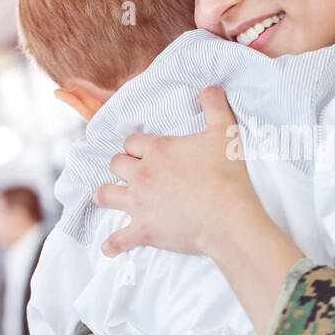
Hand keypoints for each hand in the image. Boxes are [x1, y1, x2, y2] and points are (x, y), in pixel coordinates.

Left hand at [97, 86, 256, 257]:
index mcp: (157, 150)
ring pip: (105, 195)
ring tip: (109, 196)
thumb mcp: (224, 133)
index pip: (132, 142)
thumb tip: (210, 87)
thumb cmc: (227, 175)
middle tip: (133, 172)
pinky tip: (110, 248)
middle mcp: (141, 175)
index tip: (146, 152)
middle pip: (116, 164)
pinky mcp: (143, 230)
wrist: (228, 217)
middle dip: (122, 167)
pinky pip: (119, 239)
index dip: (138, 146)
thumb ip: (215, 106)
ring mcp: (139, 203)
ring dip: (106, 195)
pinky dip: (114, 245)